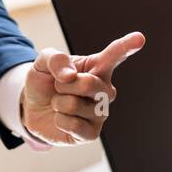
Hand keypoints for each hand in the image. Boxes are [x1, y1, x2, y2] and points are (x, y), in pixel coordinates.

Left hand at [20, 31, 144, 145]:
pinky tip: (61, 118)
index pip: (115, 55)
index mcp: (98, 67)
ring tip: (60, 102)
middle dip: (64, 85)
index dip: (127, 46)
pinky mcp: (92, 133)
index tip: (139, 39)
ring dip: (59, 102)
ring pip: (75, 105)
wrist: (32, 108)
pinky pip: (75, 126)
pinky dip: (60, 120)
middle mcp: (104, 89)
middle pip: (89, 84)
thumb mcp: (43, 62)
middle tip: (59, 87)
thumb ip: (55, 59)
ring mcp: (100, 112)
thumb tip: (70, 75)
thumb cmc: (45, 81)